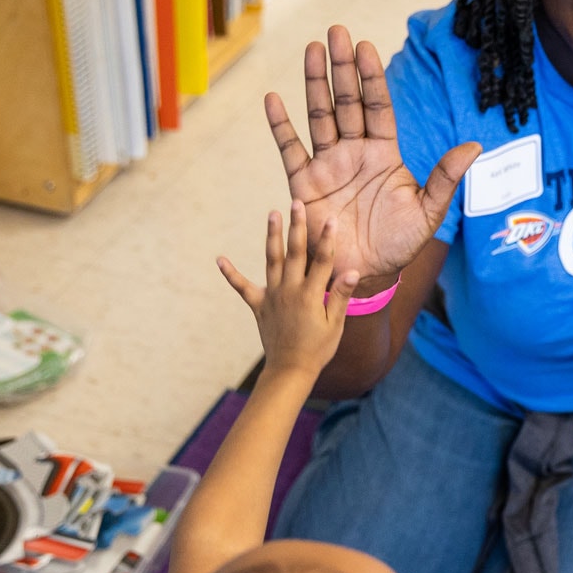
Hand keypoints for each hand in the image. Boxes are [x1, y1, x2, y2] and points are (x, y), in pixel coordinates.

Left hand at [217, 202, 360, 379]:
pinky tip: (219, 259)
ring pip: (272, 261)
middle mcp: (289, 290)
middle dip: (296, 226)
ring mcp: (272, 296)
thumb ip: (340, 296)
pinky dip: (231, 274)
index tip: (330, 218)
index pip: (322, 261)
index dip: (327, 239)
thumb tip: (352, 271)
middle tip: (295, 203)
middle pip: (295, 253)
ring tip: (272, 214)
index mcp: (311, 295)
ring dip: (272, 236)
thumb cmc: (318, 348)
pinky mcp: (259, 305)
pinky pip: (243, 287)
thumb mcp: (335, 324)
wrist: (290, 369)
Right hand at [265, 25, 481, 294]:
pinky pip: (290, 150)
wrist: (366, 275)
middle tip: (337, 31)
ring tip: (311, 49)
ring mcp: (328, 165)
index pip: (378, 106)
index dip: (372, 78)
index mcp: (384, 154)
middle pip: (346, 102)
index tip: (366, 47)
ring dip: (314, 83)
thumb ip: (447, 178)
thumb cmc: (399, 244)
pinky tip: (274, 100)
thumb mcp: (429, 211)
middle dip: (342, 68)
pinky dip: (281, 126)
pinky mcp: (304, 184)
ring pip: (319, 116)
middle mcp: (354, 152)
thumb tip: (475, 146)